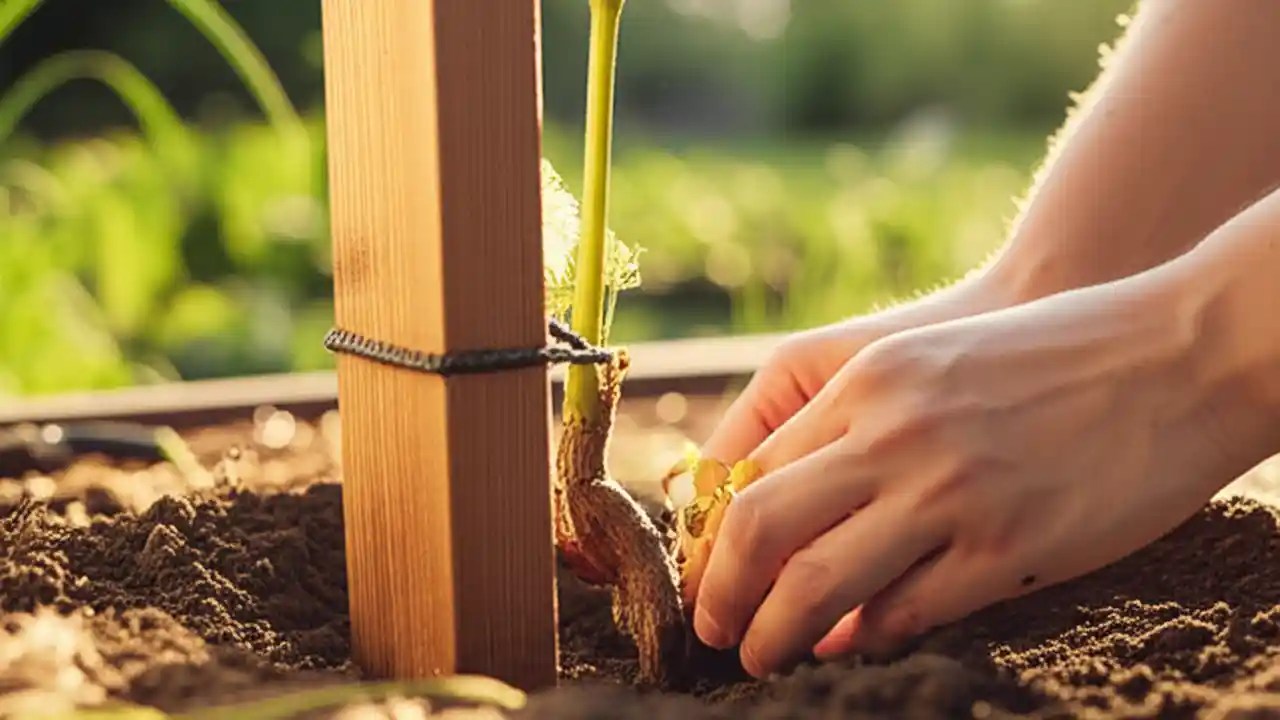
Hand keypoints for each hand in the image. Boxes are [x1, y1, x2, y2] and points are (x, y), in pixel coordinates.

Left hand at [692, 269, 1267, 678]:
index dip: (712, 534)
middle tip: (712, 627)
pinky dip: (863, 638)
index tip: (706, 572)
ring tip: (758, 654)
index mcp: (867, 381)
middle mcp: (894, 433)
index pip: (748, 467)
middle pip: (760, 526)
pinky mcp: (1008, 547)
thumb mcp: (924, 363)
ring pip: (819, 583)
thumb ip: (850, 426)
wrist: (1169, 353)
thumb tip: (791, 512)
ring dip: (774, 631)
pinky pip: (906, 612)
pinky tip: (850, 645)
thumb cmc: (1038, 356)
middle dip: (720, 589)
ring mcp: (950, 493)